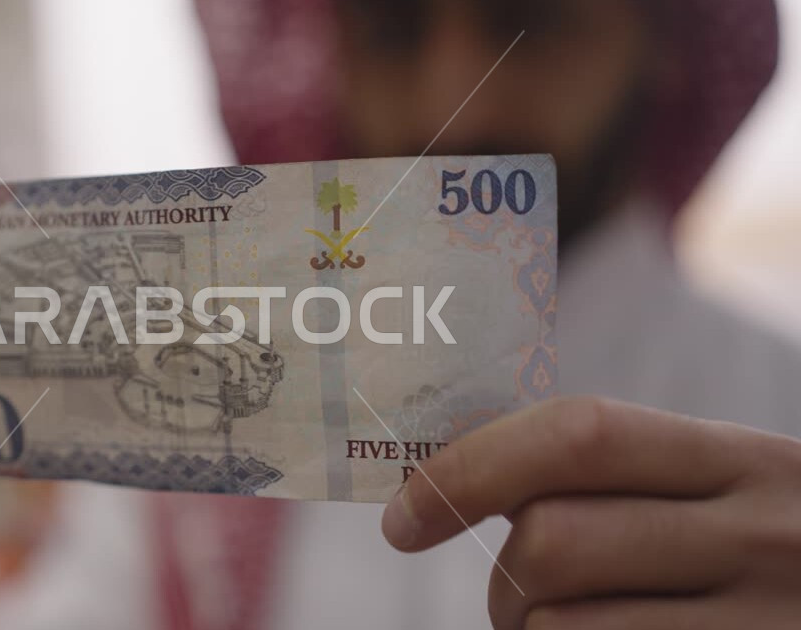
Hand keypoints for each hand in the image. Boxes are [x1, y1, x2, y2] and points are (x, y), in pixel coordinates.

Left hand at [382, 396, 800, 628]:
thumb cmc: (765, 556)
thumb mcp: (722, 492)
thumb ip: (616, 476)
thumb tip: (455, 475)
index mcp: (743, 461)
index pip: (578, 436)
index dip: (468, 468)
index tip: (404, 516)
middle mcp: (761, 538)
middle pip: (551, 540)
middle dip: (504, 581)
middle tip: (518, 599)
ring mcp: (758, 627)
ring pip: (555, 629)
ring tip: (567, 629)